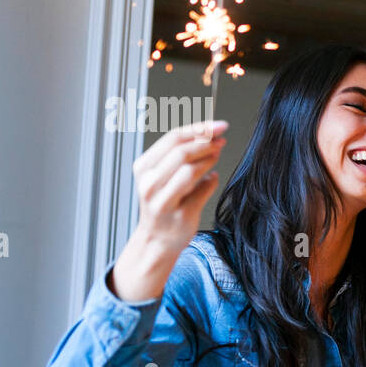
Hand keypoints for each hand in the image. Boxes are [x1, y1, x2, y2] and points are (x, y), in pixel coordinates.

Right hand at [111, 120, 227, 301]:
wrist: (156, 240)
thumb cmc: (163, 203)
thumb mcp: (163, 176)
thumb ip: (182, 157)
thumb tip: (212, 139)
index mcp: (143, 167)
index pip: (172, 139)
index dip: (198, 129)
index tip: (218, 126)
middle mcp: (149, 183)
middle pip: (181, 153)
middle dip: (206, 142)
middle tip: (222, 139)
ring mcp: (162, 200)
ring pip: (190, 171)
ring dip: (209, 159)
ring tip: (218, 154)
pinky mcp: (180, 215)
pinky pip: (202, 192)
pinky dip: (211, 181)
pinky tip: (213, 177)